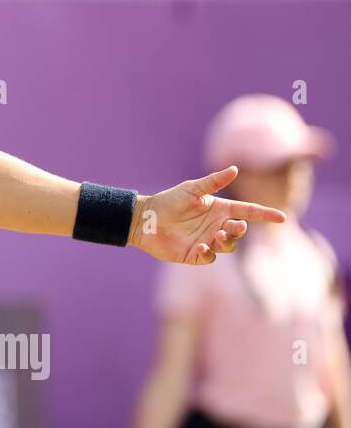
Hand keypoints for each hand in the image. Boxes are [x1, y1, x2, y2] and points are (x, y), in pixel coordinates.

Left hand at [129, 166, 285, 264]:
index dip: (265, 215)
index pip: (247, 212)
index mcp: (219, 209)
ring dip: (226, 242)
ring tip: (216, 236)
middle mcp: (216, 226)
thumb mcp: (191, 189)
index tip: (282, 217)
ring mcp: (207, 241)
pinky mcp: (194, 254)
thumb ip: (213, 182)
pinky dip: (207, 254)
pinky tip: (200, 248)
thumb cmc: (168, 201)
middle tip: (231, 227)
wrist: (144, 218)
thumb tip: (235, 169)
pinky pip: (208, 258)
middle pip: (239, 231)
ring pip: (227, 246)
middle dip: (240, 230)